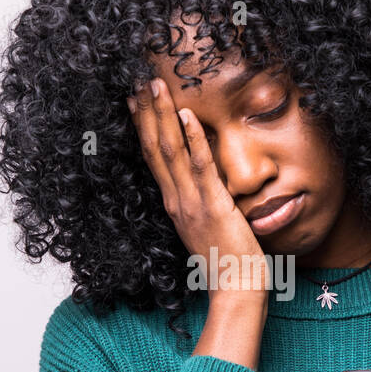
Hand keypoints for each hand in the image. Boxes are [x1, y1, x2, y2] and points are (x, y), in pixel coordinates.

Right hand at [126, 78, 267, 297]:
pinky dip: (192, 140)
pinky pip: (200, 167)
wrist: (235, 291)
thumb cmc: (227, 262)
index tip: (135, 100)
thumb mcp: (208, 226)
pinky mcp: (212, 207)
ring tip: (156, 86)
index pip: (153, 158)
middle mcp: (176, 201)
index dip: (143, 127)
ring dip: (163, 115)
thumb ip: (202, 203)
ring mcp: (191, 204)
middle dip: (147, 113)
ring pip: (170, 152)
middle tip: (138, 81)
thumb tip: (205, 184)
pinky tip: (187, 115)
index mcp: (174, 205)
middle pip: (155, 149)